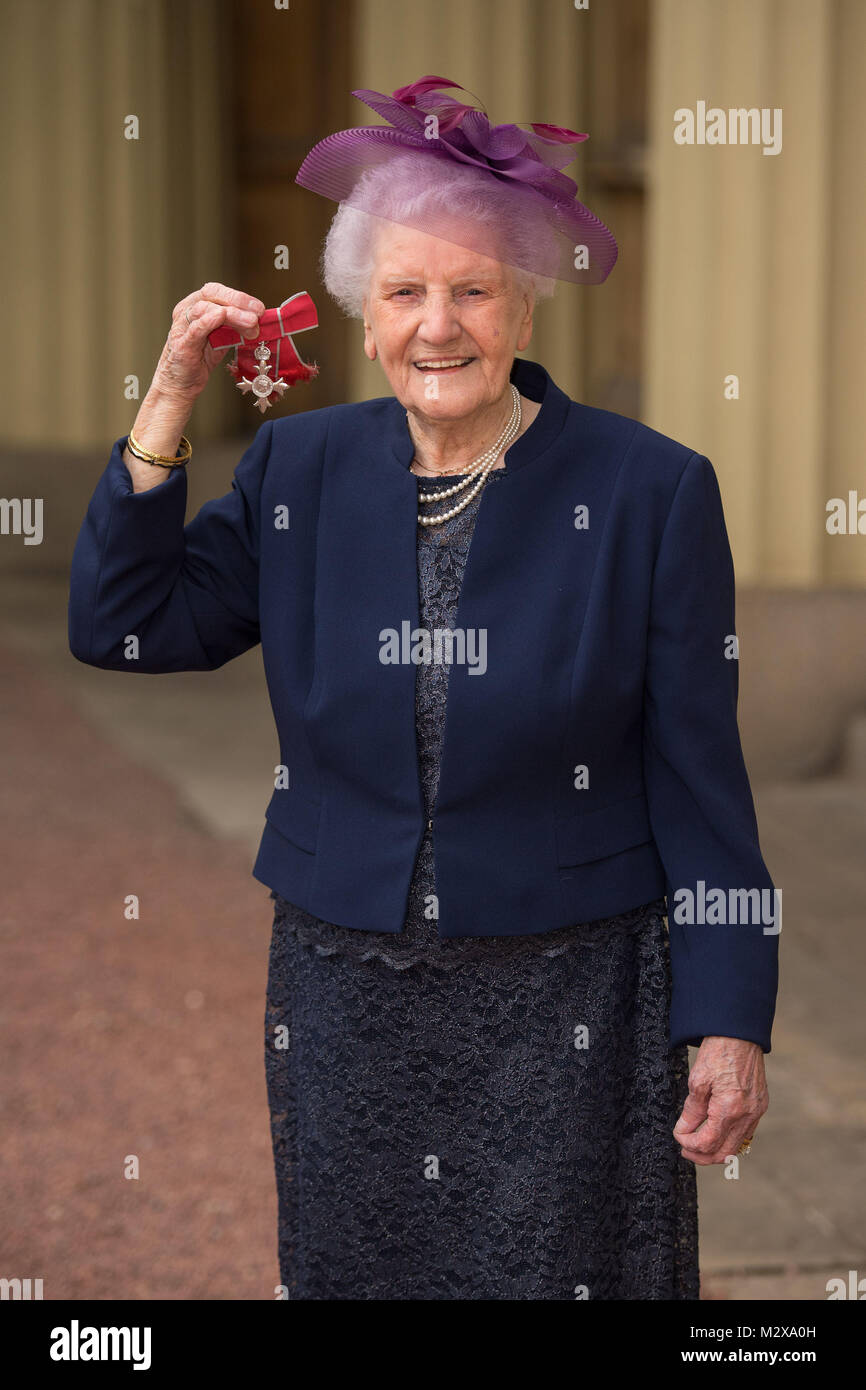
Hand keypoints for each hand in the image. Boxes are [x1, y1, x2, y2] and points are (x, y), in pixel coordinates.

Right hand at [151, 282, 265, 407]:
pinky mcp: (182, 344)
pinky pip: (195, 328)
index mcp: (196, 305)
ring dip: (232, 313)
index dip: (240, 296)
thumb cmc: (200, 359)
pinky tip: (222, 316)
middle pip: (211, 294)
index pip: (217, 291)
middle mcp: (186, 311)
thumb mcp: (221, 338)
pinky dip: (209, 320)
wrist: (182, 384)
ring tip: (251, 322)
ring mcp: (182, 326)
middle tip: (258, 312)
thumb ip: (234, 326)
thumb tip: (258, 320)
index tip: (259, 308)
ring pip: (205, 309)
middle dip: (238, 301)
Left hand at [673, 1035, 767, 1164]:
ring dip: (716, 1150)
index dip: (689, 1144)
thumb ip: (692, 1110)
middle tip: (685, 1149)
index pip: (707, 1143)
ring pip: (736, 1147)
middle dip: (702, 1156)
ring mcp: (756, 1112)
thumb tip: (684, 1131)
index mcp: (729, 1109)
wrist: (740, 1033)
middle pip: (723, 1153)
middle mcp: (747, 1115)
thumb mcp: (697, 1080)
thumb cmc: (718, 1052)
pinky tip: (716, 1131)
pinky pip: (745, 1133)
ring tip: (698, 1142)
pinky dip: (729, 1138)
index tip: (678, 1135)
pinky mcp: (760, 1106)